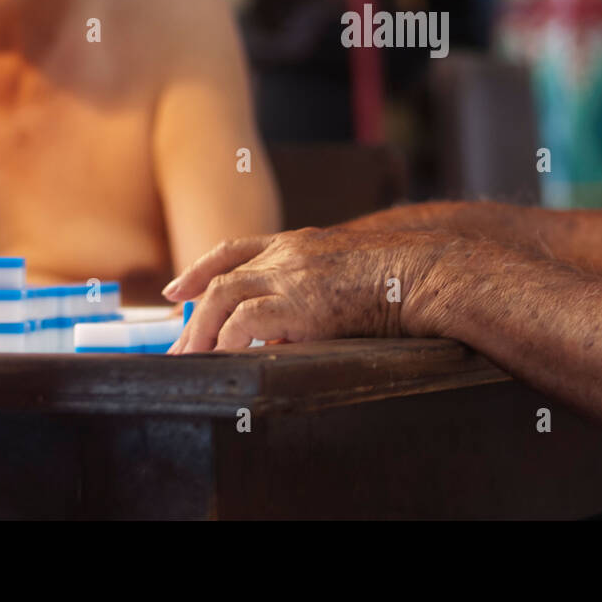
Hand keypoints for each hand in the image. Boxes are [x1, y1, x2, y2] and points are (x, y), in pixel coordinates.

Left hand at [162, 226, 451, 351]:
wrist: (424, 273)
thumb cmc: (400, 279)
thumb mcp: (346, 272)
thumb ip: (313, 289)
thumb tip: (287, 329)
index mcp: (299, 241)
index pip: (235, 250)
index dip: (200, 269)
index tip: (178, 292)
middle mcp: (288, 253)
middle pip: (222, 278)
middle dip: (193, 314)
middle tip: (177, 345)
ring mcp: (292, 275)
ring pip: (224, 298)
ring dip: (201, 332)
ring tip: (190, 360)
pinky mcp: (299, 303)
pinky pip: (245, 323)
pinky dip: (226, 342)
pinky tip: (221, 361)